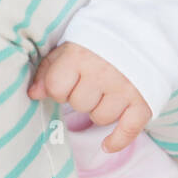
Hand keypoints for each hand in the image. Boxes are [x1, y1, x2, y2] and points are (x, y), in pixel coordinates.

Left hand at [27, 41, 151, 152]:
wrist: (143, 33)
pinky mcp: (144, 100)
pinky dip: (117, 140)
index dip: (59, 87)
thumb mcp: (69, 48)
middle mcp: (103, 72)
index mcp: (81, 55)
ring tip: (106, 93)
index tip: (68, 80)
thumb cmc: (99, 44)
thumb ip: (48, 70)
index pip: (56, 88)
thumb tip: (33, 94)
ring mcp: (125, 87)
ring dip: (100, 110)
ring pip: (101, 118)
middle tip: (91, 83)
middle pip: (79, 104)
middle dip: (81, 97)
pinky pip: (128, 131)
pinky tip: (107, 144)